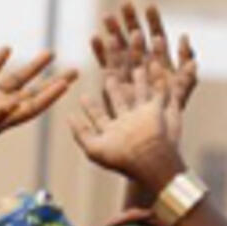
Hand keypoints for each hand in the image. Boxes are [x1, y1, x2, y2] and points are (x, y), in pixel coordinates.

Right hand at [0, 47, 74, 163]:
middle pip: (32, 92)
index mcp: (2, 121)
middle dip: (53, 81)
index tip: (67, 83)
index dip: (51, 95)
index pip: (33, 106)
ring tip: (51, 53)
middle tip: (76, 69)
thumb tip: (9, 106)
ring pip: (15, 79)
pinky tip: (8, 48)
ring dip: (33, 67)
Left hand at [69, 62, 180, 193]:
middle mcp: (128, 122)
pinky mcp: (157, 109)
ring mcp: (143, 115)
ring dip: (137, 79)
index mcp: (112, 131)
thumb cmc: (120, 158)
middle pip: (118, 99)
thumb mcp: (93, 148)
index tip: (83, 96)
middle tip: (108, 74)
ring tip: (136, 65)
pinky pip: (157, 90)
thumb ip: (81, 133)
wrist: (148, 161)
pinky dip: (156, 77)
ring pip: (139, 92)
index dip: (90, 107)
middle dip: (113, 86)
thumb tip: (69, 117)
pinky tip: (154, 64)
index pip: (98, 115)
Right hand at [92, 2, 194, 141]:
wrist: (147, 140)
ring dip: (112, 32)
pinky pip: (105, 65)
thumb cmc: (167, 119)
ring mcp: (126, 74)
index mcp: (159, 65)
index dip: (153, 22)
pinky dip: (100, 52)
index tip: (148, 6)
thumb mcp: (181, 92)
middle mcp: (141, 67)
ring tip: (106, 16)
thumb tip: (188, 44)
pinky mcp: (112, 84)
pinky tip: (94, 38)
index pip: (156, 38)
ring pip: (118, 49)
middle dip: (129, 22)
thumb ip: (186, 72)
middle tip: (124, 5)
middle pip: (135, 39)